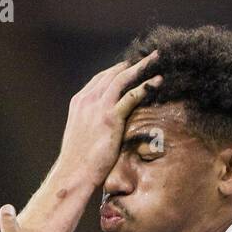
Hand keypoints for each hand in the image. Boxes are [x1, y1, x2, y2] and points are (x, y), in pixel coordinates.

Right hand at [55, 51, 163, 187]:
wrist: (73, 174)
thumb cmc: (78, 161)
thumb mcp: (81, 135)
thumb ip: (91, 122)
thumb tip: (102, 125)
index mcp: (79, 102)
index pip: (100, 79)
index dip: (116, 70)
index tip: (130, 66)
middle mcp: (87, 100)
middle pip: (112, 74)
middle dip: (131, 64)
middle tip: (148, 57)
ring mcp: (98, 107)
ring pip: (122, 78)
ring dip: (141, 67)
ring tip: (156, 59)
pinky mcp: (110, 117)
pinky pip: (131, 95)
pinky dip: (146, 85)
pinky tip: (157, 80)